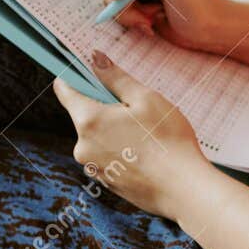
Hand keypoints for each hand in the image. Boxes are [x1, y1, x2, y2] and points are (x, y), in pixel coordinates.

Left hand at [53, 50, 212, 219]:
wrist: (183, 190)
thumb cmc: (168, 140)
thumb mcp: (145, 98)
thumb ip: (115, 78)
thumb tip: (94, 58)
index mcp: (88, 120)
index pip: (65, 91)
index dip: (73, 76)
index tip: (85, 68)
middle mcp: (83, 146)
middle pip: (85, 114)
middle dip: (105, 105)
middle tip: (136, 105)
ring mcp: (93, 167)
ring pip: (98, 136)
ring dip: (114, 128)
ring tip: (146, 131)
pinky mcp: (106, 182)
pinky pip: (107, 155)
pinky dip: (121, 148)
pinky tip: (146, 150)